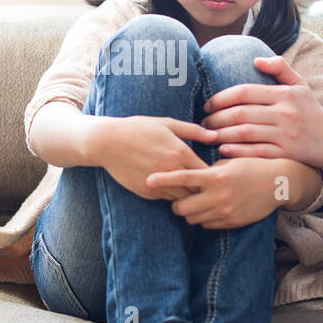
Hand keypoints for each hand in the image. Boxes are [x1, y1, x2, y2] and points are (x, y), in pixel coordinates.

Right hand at [94, 115, 216, 200]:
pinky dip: (171, 195)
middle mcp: (172, 171)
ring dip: (187, 194)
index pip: (207, 172)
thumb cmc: (138, 128)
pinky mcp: (147, 192)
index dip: (212, 175)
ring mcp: (159, 184)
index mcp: (180, 153)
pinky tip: (170, 187)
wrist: (107, 142)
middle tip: (205, 185)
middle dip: (203, 188)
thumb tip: (215, 136)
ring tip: (189, 189)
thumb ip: (193, 131)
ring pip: (183, 198)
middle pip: (198, 189)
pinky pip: (166, 199)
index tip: (213, 173)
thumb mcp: (167, 124)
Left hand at [146, 157, 282, 229]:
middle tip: (179, 197)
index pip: (183, 178)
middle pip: (182, 207)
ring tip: (194, 203)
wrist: (277, 183)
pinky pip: (207, 225)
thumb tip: (185, 170)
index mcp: (216, 176)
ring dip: (189, 212)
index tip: (148, 180)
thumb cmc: (251, 167)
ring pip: (193, 219)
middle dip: (177, 203)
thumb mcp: (228, 162)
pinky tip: (209, 209)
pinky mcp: (231, 223)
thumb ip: (207, 169)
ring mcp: (225, 212)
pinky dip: (204, 219)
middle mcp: (219, 196)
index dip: (164, 179)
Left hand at [201, 56, 322, 165]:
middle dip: (216, 119)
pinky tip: (223, 149)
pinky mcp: (287, 154)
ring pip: (245, 133)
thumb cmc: (312, 110)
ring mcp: (286, 134)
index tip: (207, 105)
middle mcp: (284, 113)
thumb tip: (256, 60)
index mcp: (284, 94)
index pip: (245, 92)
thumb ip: (280, 68)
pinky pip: (257, 152)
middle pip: (241, 113)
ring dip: (222, 135)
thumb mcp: (300, 85)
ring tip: (208, 136)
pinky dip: (237, 151)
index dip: (221, 98)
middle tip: (202, 124)